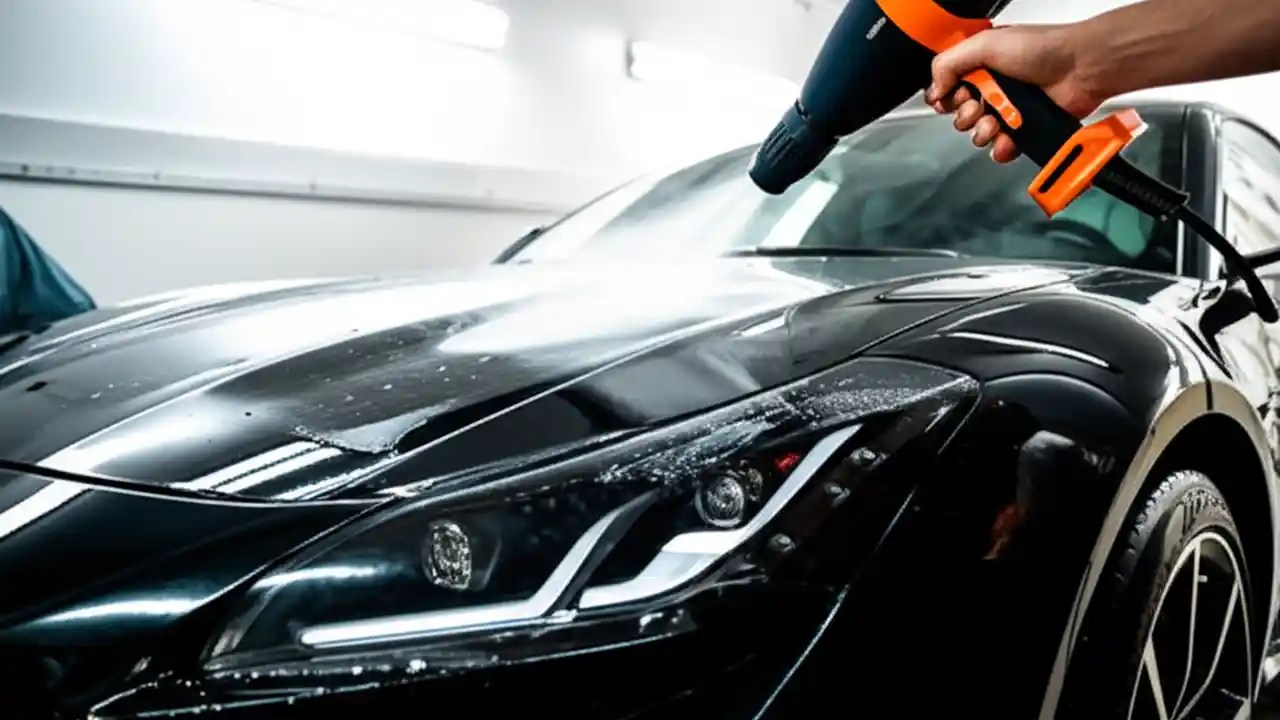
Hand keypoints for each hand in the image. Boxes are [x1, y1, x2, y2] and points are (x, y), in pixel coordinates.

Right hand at [924, 24, 1104, 163]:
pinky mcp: (1025, 128)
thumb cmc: (1043, 49)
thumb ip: (948, 63)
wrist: (1080, 68)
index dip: (946, 97)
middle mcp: (994, 86)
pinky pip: (1002, 148)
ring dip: (982, 132)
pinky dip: (1000, 148)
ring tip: (995, 123)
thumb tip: (934, 89)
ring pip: (979, 133)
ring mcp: (1010, 108)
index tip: (952, 97)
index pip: (948, 88)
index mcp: (981, 64)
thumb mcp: (984, 44)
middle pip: (961, 114)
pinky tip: (1005, 140)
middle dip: (966, 115)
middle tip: (979, 106)